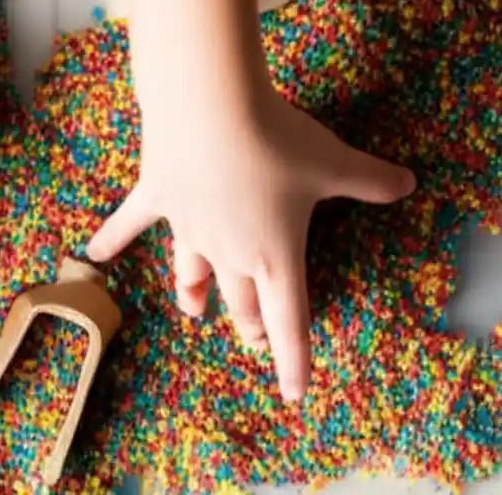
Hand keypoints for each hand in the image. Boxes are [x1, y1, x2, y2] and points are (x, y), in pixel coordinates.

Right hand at [86, 86, 414, 401]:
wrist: (211, 107)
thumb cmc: (277, 141)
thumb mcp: (334, 162)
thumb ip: (372, 179)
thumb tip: (409, 183)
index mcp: (274, 256)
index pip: (289, 322)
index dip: (294, 361)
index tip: (294, 394)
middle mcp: (229, 252)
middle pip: (241, 302)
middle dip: (250, 324)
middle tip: (254, 337)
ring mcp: (189, 227)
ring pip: (192, 273)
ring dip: (194, 294)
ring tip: (193, 309)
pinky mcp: (158, 197)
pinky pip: (131, 224)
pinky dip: (112, 239)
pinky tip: (92, 251)